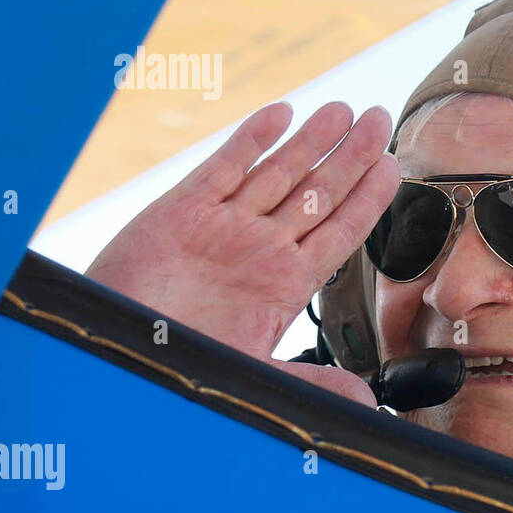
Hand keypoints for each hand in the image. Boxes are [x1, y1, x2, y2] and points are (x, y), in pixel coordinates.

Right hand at [85, 101, 398, 405]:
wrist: (119, 360)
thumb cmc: (185, 371)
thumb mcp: (259, 380)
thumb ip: (313, 385)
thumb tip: (364, 403)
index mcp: (285, 282)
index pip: (341, 229)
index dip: (368, 197)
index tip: (394, 167)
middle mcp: (261, 247)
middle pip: (318, 191)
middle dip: (351, 155)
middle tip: (380, 119)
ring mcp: (224, 225)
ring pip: (279, 172)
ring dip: (311, 140)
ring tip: (344, 109)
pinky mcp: (182, 210)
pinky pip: (224, 167)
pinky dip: (251, 140)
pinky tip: (280, 114)